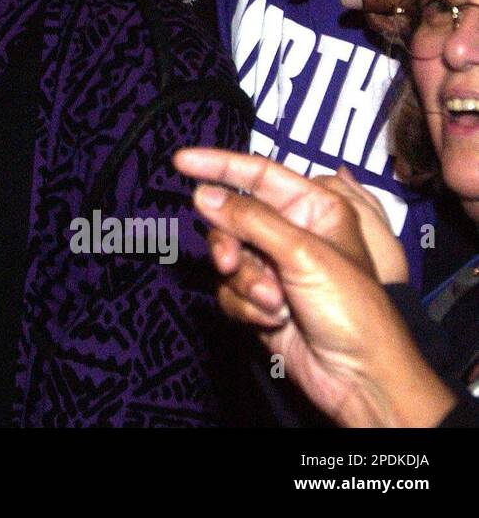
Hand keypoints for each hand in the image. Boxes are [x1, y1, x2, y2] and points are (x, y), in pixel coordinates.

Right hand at [174, 148, 454, 427]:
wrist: (358, 377)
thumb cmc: (352, 309)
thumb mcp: (303, 253)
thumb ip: (250, 219)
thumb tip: (202, 193)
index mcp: (313, 209)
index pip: (258, 174)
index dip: (219, 165)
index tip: (180, 161)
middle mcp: (291, 233)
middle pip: (232, 218)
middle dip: (230, 244)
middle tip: (230, 262)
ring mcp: (274, 267)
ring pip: (227, 257)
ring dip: (246, 283)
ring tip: (275, 304)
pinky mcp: (260, 299)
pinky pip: (228, 290)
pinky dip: (246, 306)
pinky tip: (274, 320)